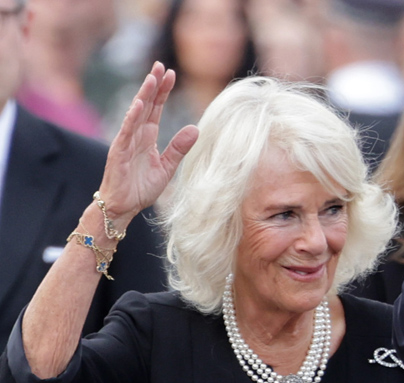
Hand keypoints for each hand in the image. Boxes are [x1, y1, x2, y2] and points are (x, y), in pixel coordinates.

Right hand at [99, 62, 198, 221]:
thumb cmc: (141, 188)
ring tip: (151, 78)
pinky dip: (131, 118)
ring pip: (135, 114)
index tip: (171, 73)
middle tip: (160, 65)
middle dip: (153, 85)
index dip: (163, 91)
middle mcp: (136, 135)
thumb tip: (196, 129)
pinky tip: (138, 105)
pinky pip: (125, 132)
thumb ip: (179, 148)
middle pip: (146, 105)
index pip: (156, 109)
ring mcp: (126, 142)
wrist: (123, 207)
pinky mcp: (118, 152)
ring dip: (143, 95)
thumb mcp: (167, 167)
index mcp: (147, 137)